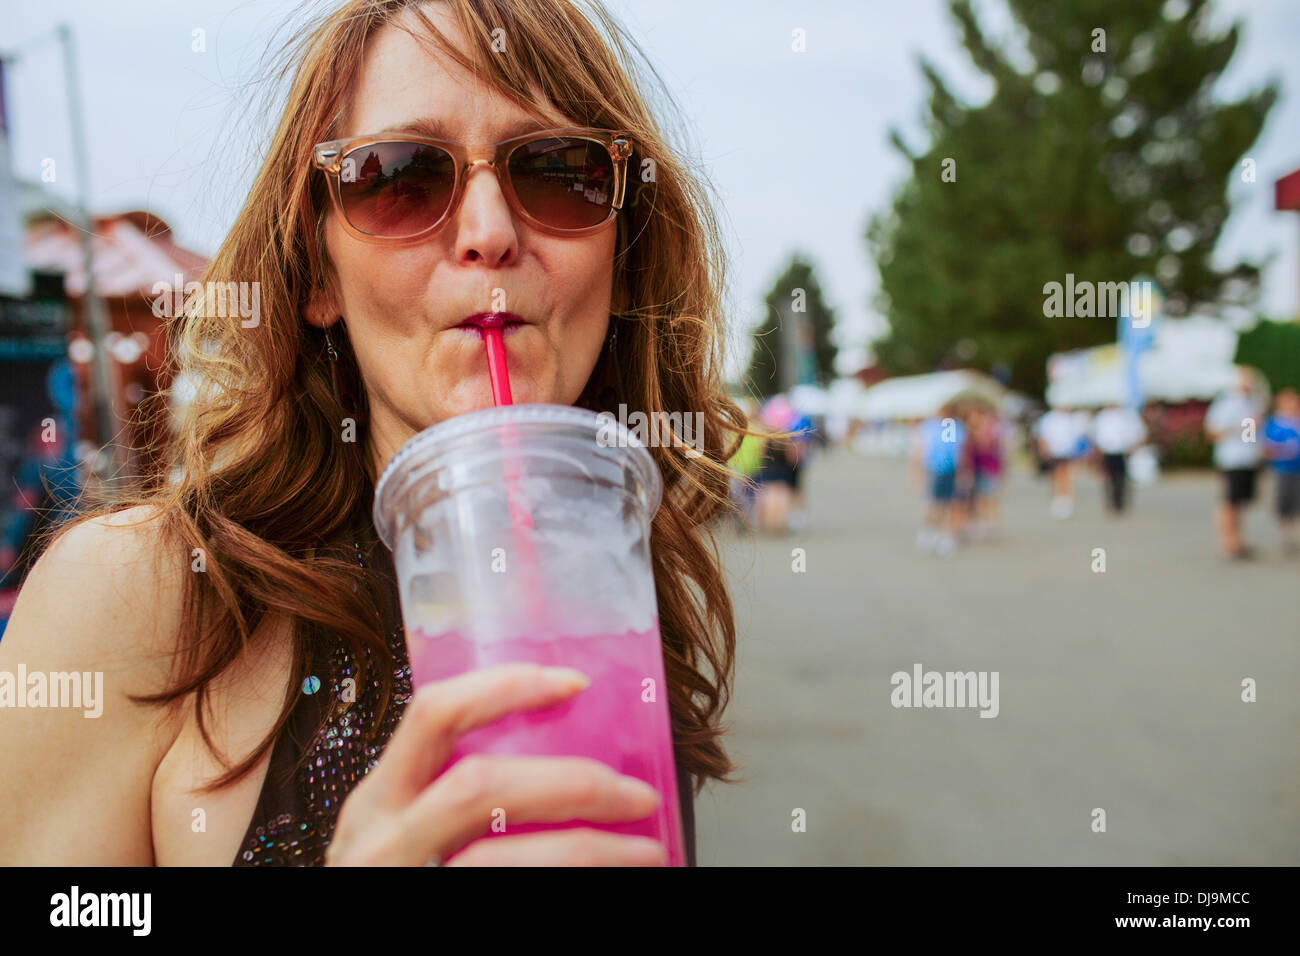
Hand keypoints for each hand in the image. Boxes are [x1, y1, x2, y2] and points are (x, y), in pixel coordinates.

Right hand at [325, 663, 667, 865]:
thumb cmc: (400, 879)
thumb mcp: (403, 833)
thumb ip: (458, 795)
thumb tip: (569, 762)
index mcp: (379, 801)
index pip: (435, 713)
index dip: (506, 688)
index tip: (575, 682)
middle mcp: (382, 840)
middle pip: (477, 787)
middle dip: (571, 783)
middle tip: (635, 792)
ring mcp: (404, 885)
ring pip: (498, 860)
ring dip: (588, 850)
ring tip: (647, 852)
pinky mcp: (429, 923)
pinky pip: (510, 898)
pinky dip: (570, 885)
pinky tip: (611, 884)